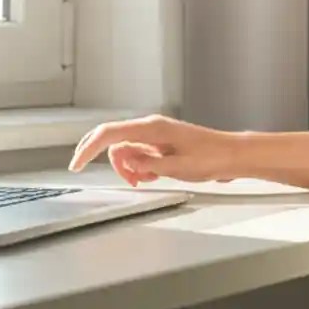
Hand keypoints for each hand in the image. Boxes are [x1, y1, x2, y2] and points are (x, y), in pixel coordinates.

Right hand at [67, 114, 238, 186]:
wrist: (231, 156)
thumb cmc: (211, 158)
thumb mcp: (178, 167)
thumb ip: (148, 164)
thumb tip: (125, 160)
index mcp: (152, 128)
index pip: (110, 134)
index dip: (89, 148)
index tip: (76, 164)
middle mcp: (151, 127)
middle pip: (113, 141)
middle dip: (111, 163)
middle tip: (124, 181)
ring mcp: (155, 135)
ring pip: (125, 151)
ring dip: (128, 169)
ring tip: (147, 180)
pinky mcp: (160, 144)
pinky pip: (139, 155)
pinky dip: (139, 168)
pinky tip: (153, 175)